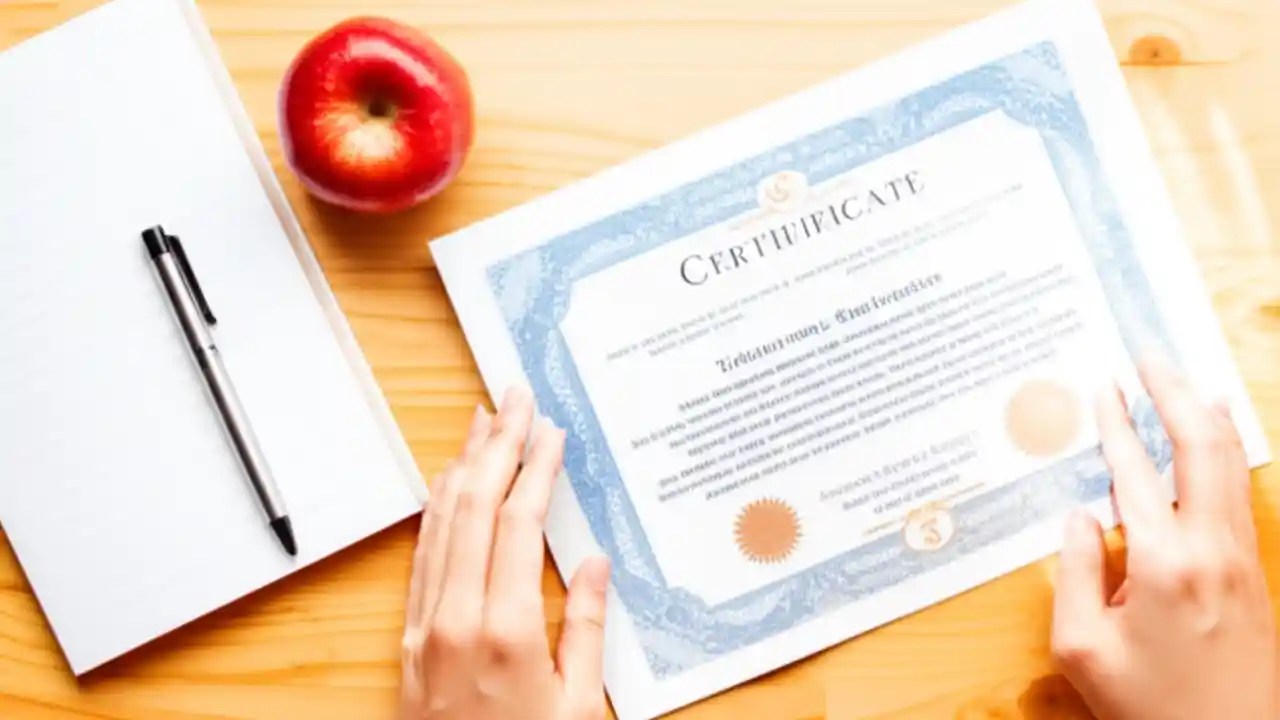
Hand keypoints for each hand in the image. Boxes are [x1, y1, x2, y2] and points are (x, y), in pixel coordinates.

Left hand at [399, 386, 611, 719]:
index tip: (548, 431)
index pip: (520, 521)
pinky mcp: (408, 637)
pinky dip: (437, 509)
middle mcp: (456, 617)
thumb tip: (595, 564)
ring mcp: (425, 625)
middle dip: (496, 443)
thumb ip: (589, 628)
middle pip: (475, 505)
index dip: (534, 467)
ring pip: (440, 520)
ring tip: (483, 421)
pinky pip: (422, 554)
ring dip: (462, 464)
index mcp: (507, 630)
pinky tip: (450, 484)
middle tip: (513, 397)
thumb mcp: (580, 705)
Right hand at [1052, 357, 1277, 719]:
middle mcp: (1212, 549)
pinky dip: (1221, 449)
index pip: (1134, 471)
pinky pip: (1235, 488)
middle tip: (1149, 356)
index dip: (1114, 423)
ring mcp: (1240, 558)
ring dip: (1204, 413)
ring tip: (1182, 380)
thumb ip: (1071, 573)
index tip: (1102, 385)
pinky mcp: (1252, 573)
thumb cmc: (1151, 708)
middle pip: (1201, 445)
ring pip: (1229, 462)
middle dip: (1174, 392)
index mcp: (1164, 562)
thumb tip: (1079, 519)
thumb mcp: (1081, 648)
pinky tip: (1212, 436)